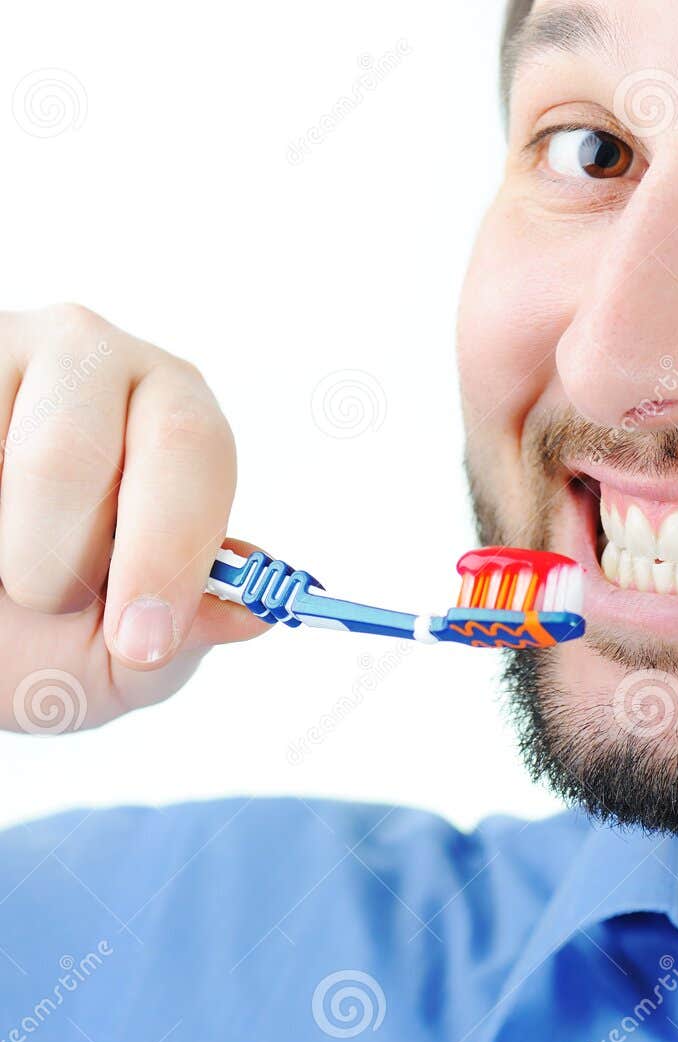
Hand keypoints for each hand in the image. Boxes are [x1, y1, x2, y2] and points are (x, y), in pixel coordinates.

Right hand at [0, 304, 267, 732]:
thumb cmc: (37, 628)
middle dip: (60, 552)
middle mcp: (98, 358)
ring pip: (8, 457)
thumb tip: (251, 614)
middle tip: (46, 604)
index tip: (144, 638)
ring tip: (4, 566)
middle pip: (77, 449)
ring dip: (5, 544)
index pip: (194, 450)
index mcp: (175, 417)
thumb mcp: (116, 658)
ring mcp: (9, 346)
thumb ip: (184, 635)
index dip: (170, 549)